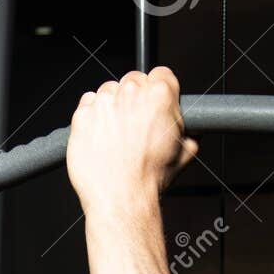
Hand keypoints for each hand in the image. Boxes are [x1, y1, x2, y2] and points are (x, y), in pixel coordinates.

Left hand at [66, 67, 197, 211]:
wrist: (121, 198)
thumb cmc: (148, 180)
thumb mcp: (182, 156)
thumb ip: (188, 136)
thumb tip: (191, 135)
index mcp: (160, 96)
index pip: (161, 75)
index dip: (158, 92)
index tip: (153, 105)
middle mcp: (131, 93)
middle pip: (133, 81)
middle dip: (133, 99)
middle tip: (133, 126)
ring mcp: (105, 102)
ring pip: (108, 92)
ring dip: (111, 108)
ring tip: (115, 136)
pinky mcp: (83, 114)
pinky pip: (86, 105)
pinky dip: (91, 117)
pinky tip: (99, 138)